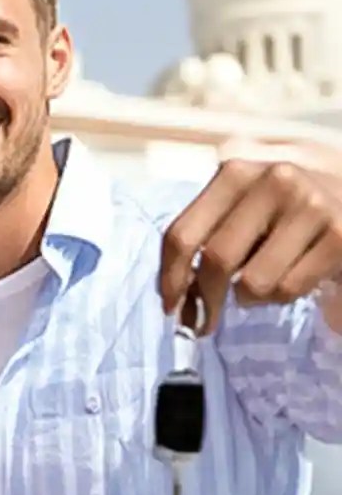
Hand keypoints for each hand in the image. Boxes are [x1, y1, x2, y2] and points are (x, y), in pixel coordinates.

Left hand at [159, 139, 341, 335]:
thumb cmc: (285, 209)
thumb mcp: (243, 206)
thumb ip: (208, 236)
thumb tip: (177, 295)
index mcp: (236, 172)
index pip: (182, 234)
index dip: (170, 278)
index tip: (170, 307)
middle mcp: (273, 180)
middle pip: (216, 260)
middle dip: (206, 300)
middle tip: (204, 322)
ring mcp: (311, 205)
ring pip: (253, 282)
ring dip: (250, 298)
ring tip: (263, 283)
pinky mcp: (341, 234)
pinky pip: (288, 289)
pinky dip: (282, 297)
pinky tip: (292, 277)